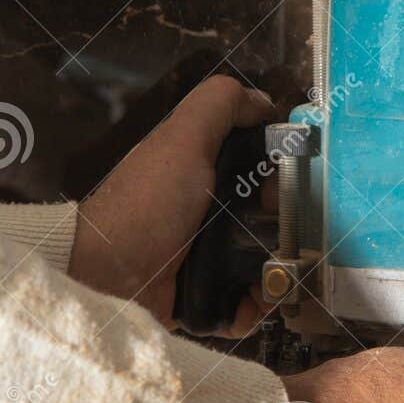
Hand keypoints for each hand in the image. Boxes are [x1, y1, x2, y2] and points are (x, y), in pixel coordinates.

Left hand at [69, 76, 273, 333]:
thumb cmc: (147, 204)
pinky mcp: (208, 299)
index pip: (259, 166)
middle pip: (270, 215)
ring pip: (265, 259)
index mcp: (201, 173)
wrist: (109, 279)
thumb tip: (264, 101)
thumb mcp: (182, 138)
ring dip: (281, 266)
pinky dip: (261, 301)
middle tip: (286, 228)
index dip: (283, 169)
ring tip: (282, 269)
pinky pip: (249, 300)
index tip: (294, 179)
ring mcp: (207, 259)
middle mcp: (206, 214)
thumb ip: (220, 105)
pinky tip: (262, 296)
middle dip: (288, 222)